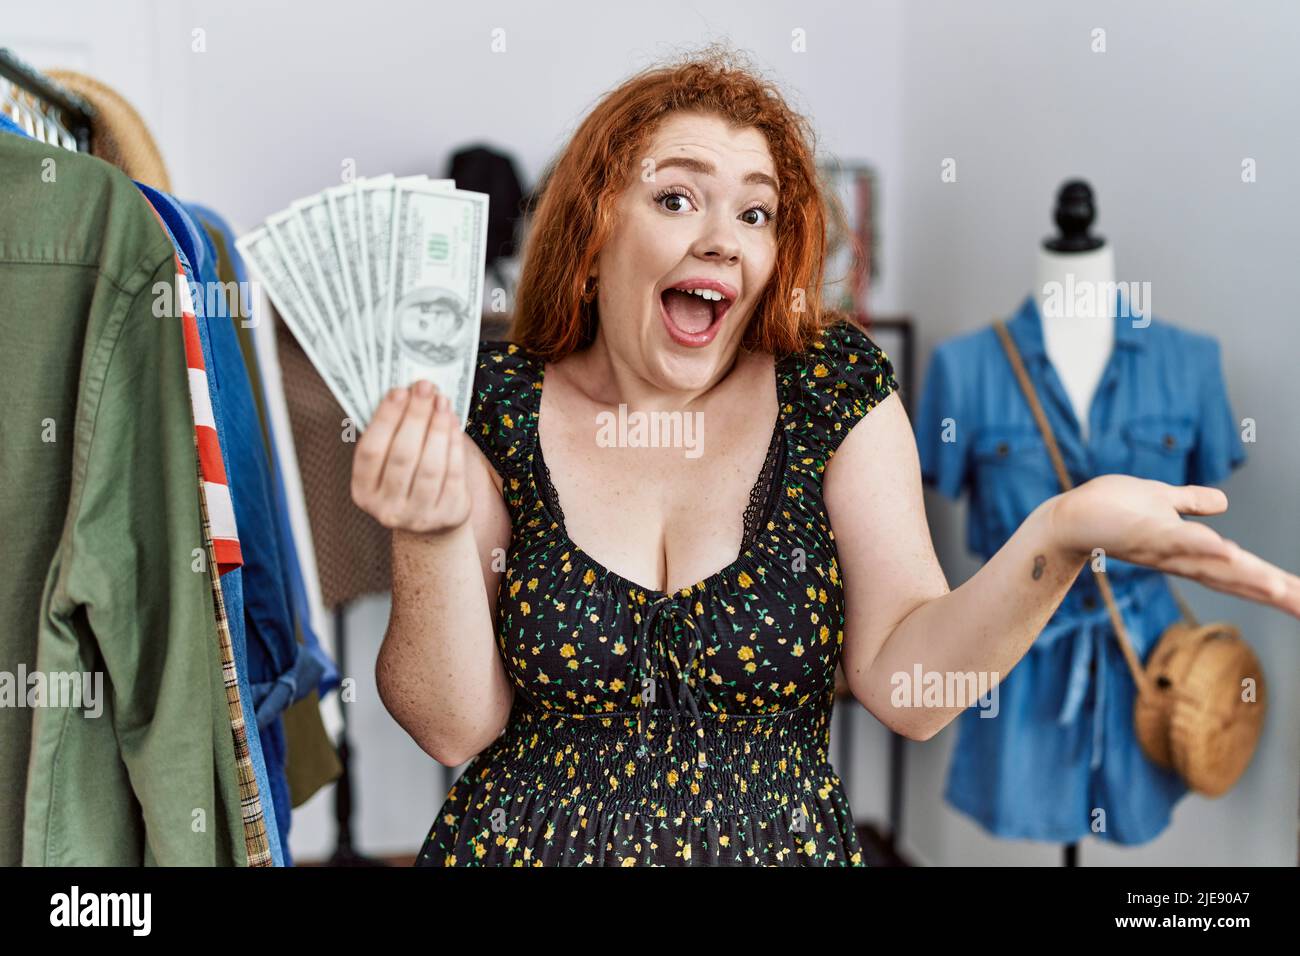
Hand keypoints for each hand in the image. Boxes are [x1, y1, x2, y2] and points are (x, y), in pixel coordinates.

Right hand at [350, 379, 470, 535]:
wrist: (430, 522)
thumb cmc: (406, 480)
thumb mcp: (388, 464)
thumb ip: (392, 434)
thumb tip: (409, 392)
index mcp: (363, 492)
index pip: (370, 451)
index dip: (385, 420)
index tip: (398, 390)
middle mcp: (387, 509)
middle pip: (402, 456)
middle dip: (415, 416)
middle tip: (425, 387)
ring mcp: (418, 516)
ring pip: (430, 465)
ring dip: (437, 427)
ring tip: (442, 401)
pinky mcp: (447, 515)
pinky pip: (453, 473)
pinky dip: (454, 444)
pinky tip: (453, 422)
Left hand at [1049, 474, 1299, 618]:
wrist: (1069, 517)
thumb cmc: (1112, 511)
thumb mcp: (1162, 501)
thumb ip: (1191, 503)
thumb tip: (1223, 503)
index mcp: (1193, 553)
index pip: (1244, 572)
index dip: (1278, 586)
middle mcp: (1183, 558)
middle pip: (1238, 578)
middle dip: (1278, 592)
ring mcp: (1163, 549)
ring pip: (1212, 565)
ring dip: (1247, 576)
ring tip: (1282, 588)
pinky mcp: (1141, 533)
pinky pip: (1175, 540)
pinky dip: (1200, 545)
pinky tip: (1227, 550)